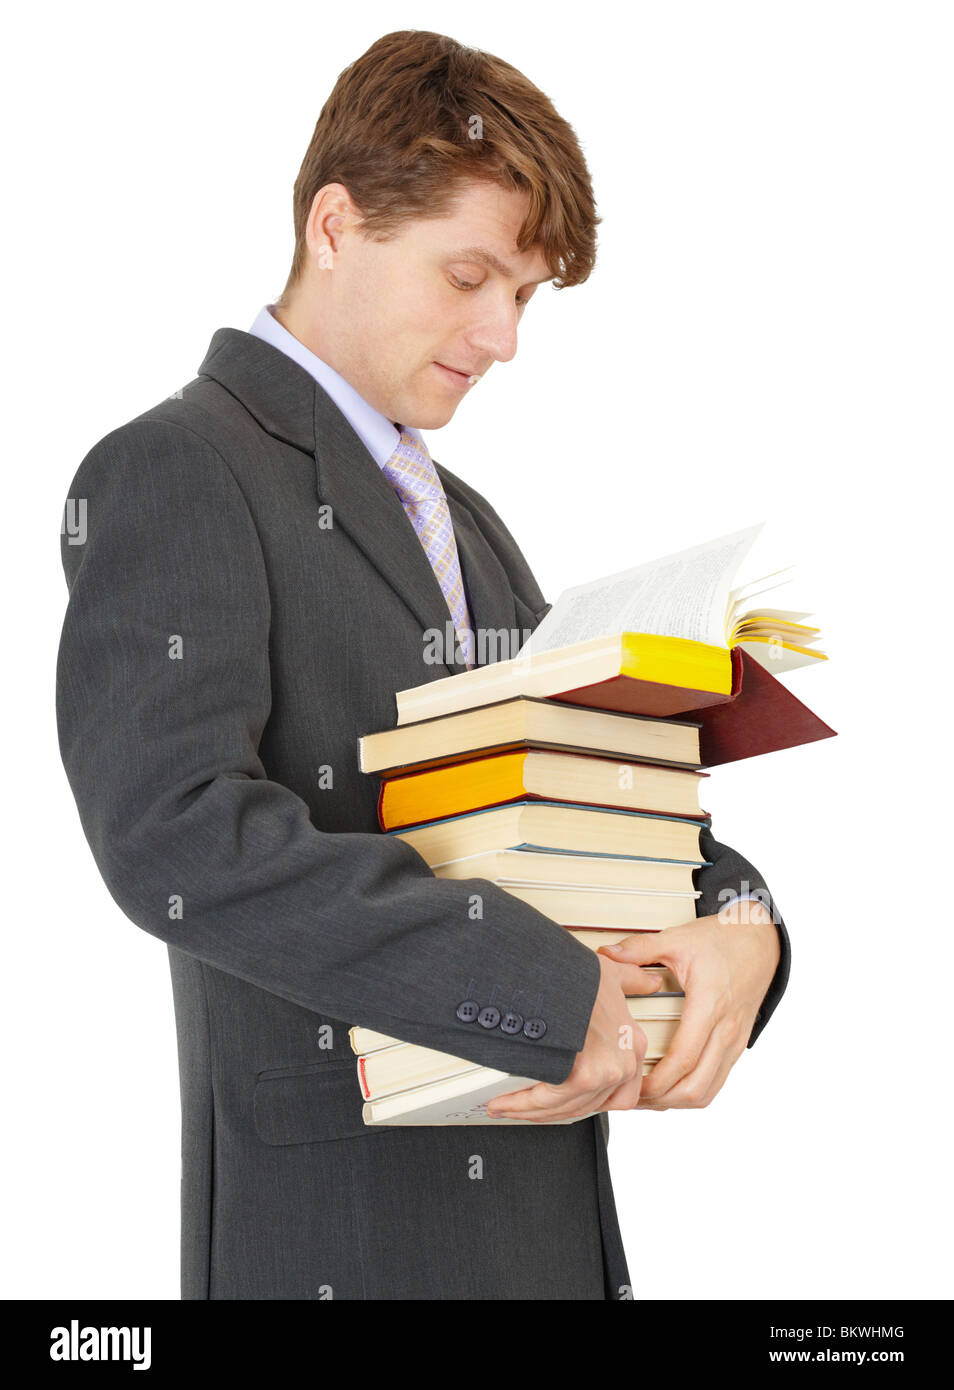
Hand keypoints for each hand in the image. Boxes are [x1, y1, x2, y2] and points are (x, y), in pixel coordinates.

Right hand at [485, 951, 662, 1121]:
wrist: (549, 967)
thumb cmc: (575, 971)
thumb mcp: (611, 972)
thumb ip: (632, 980)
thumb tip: (649, 981)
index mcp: (632, 1043)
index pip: (619, 1093)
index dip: (586, 1099)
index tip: (563, 1098)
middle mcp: (623, 1061)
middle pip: (588, 1105)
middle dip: (553, 1107)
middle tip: (526, 1104)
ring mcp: (605, 1071)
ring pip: (566, 1107)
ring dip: (531, 1109)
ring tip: (505, 1104)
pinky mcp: (581, 1077)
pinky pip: (547, 1102)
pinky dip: (521, 1104)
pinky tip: (503, 1102)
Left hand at [599, 900, 780, 1110]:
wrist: (760, 941)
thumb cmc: (723, 941)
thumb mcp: (678, 939)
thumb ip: (640, 949)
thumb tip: (606, 955)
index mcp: (709, 1006)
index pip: (683, 1060)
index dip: (655, 1081)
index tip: (630, 1084)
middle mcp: (726, 1030)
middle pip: (695, 1087)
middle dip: (660, 1099)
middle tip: (630, 1095)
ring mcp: (734, 1042)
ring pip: (707, 1092)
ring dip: (675, 1101)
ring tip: (645, 1096)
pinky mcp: (736, 1046)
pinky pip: (715, 1083)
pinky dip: (690, 1093)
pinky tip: (668, 1087)